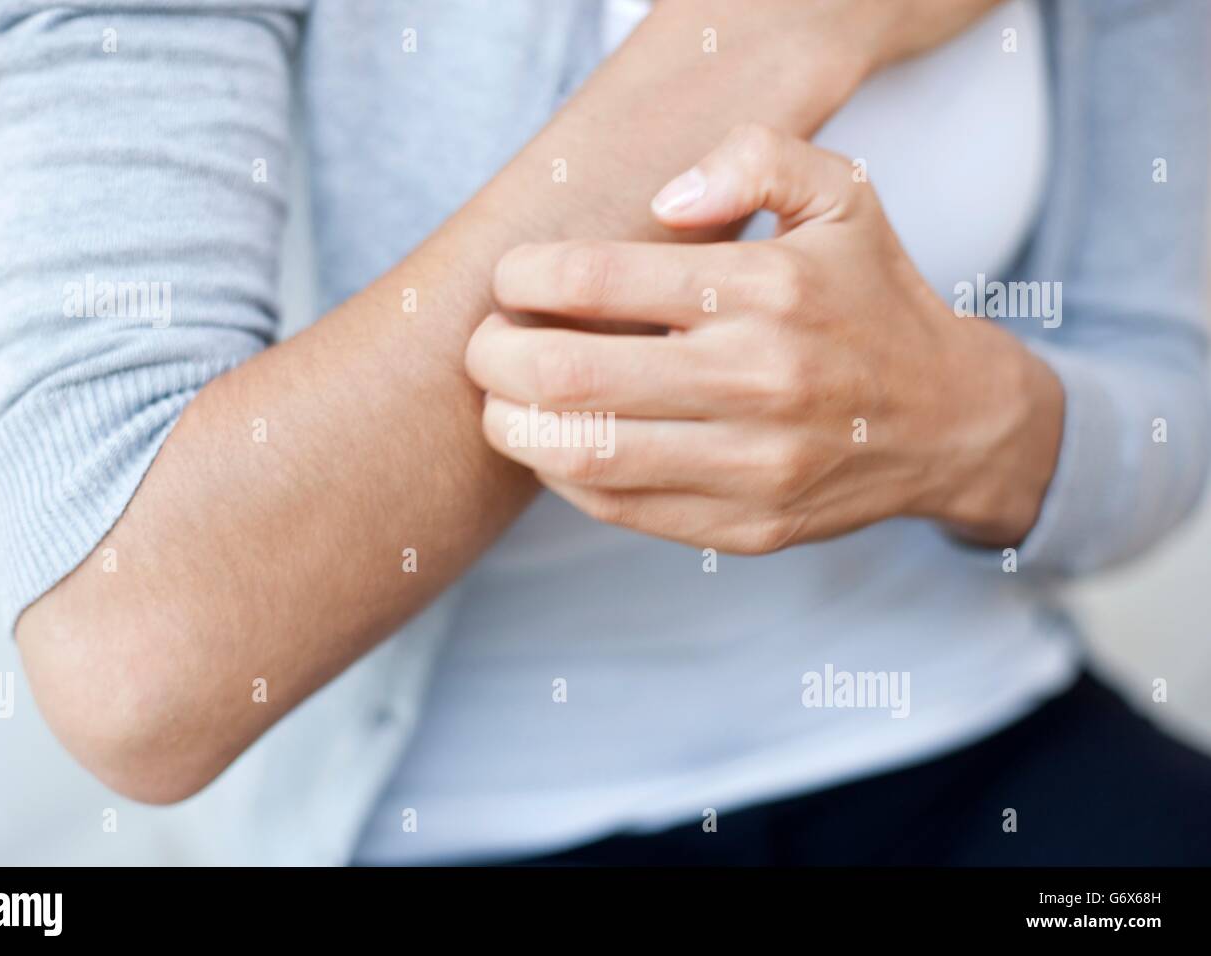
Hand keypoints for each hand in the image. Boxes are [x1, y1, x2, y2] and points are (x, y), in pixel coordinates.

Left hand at [466, 124, 1063, 553]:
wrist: (950, 420)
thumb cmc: (871, 297)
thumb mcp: (841, 194)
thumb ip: (753, 159)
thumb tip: (662, 202)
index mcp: (769, 288)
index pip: (594, 280)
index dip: (523, 280)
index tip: (514, 282)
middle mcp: (760, 379)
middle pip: (569, 376)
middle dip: (495, 357)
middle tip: (486, 345)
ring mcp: (755, 464)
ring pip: (583, 453)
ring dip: (513, 425)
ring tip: (504, 399)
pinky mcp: (748, 526)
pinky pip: (620, 508)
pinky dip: (563, 476)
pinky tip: (556, 444)